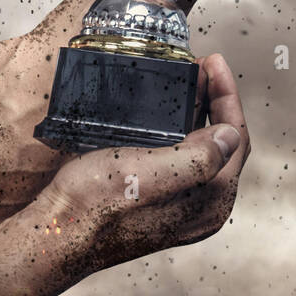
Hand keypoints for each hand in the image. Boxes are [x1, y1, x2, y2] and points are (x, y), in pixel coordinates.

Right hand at [27, 54, 248, 283]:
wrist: (59, 233)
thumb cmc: (99, 205)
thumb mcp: (155, 171)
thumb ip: (202, 156)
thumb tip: (231, 134)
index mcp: (212, 199)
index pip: (236, 137)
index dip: (228, 96)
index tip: (214, 62)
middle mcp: (202, 207)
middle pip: (222, 143)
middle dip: (215, 102)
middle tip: (201, 67)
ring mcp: (180, 208)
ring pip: (201, 150)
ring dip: (197, 114)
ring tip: (185, 81)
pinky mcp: (158, 204)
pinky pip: (180, 160)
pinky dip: (179, 132)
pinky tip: (163, 115)